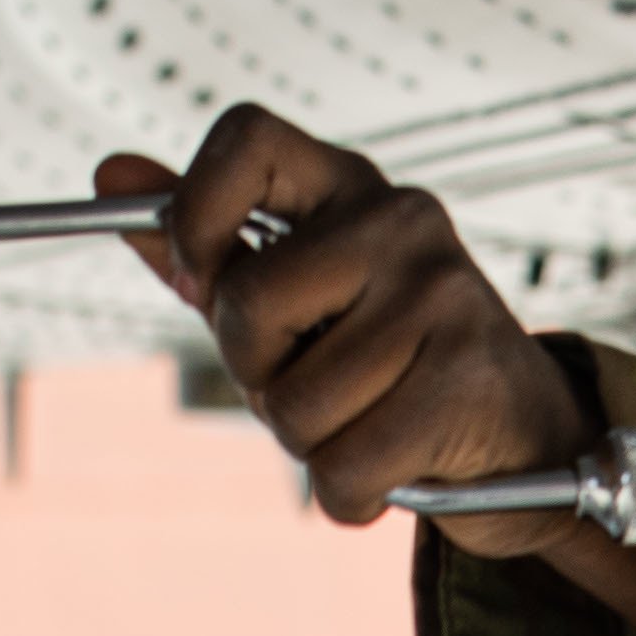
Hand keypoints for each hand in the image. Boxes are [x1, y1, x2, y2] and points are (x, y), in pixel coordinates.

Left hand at [100, 106, 635, 635]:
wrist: (527, 438)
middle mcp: (399, 222)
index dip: (194, 213)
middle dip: (257, 375)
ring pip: (294, 408)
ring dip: (312, 448)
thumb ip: (210, 244)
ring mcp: (440, 296)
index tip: (202, 282)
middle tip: (312, 385)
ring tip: (369, 425)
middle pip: (247, 307)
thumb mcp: (302, 294)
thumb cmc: (392, 364)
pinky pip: (341, 469)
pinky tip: (392, 473)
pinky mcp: (464, 382)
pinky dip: (349, 498)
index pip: (244, 138)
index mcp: (350, 188)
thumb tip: (108, 177)